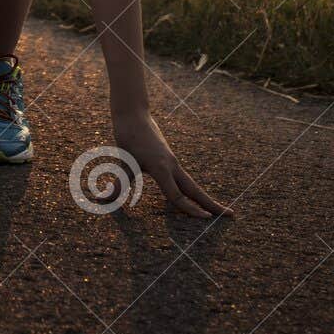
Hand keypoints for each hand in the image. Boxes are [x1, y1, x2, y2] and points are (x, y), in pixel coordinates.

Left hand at [113, 108, 233, 219]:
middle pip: (196, 190)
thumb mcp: (122, 160)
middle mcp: (171, 166)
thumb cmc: (128, 136)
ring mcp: (172, 162)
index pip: (178, 195)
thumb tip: (103, 200)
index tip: (205, 220)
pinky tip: (192, 198)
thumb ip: (118, 183)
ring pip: (191, 185)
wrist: (133, 113)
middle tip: (231, 216)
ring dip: (204, 198)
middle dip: (212, 204)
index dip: (190, 209)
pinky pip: (183, 180)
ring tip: (215, 212)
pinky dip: (191, 191)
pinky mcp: (168, 159)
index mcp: (162, 168)